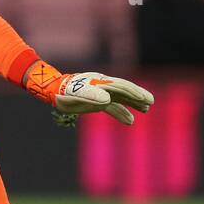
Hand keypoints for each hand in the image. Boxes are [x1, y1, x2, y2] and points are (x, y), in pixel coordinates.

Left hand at [23, 61, 153, 126]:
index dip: (134, 92)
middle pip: (124, 90)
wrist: (53, 92)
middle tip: (150, 102)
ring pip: (121, 98)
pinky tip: (130, 121)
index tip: (145, 98)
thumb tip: (108, 98)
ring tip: (145, 110)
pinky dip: (121, 113)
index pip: (121, 86)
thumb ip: (91, 95)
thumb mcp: (76, 94)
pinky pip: (113, 107)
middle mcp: (103, 86)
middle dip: (137, 96)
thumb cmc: (64, 92)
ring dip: (133, 103)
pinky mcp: (97, 102)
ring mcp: (101, 93)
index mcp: (100, 83)